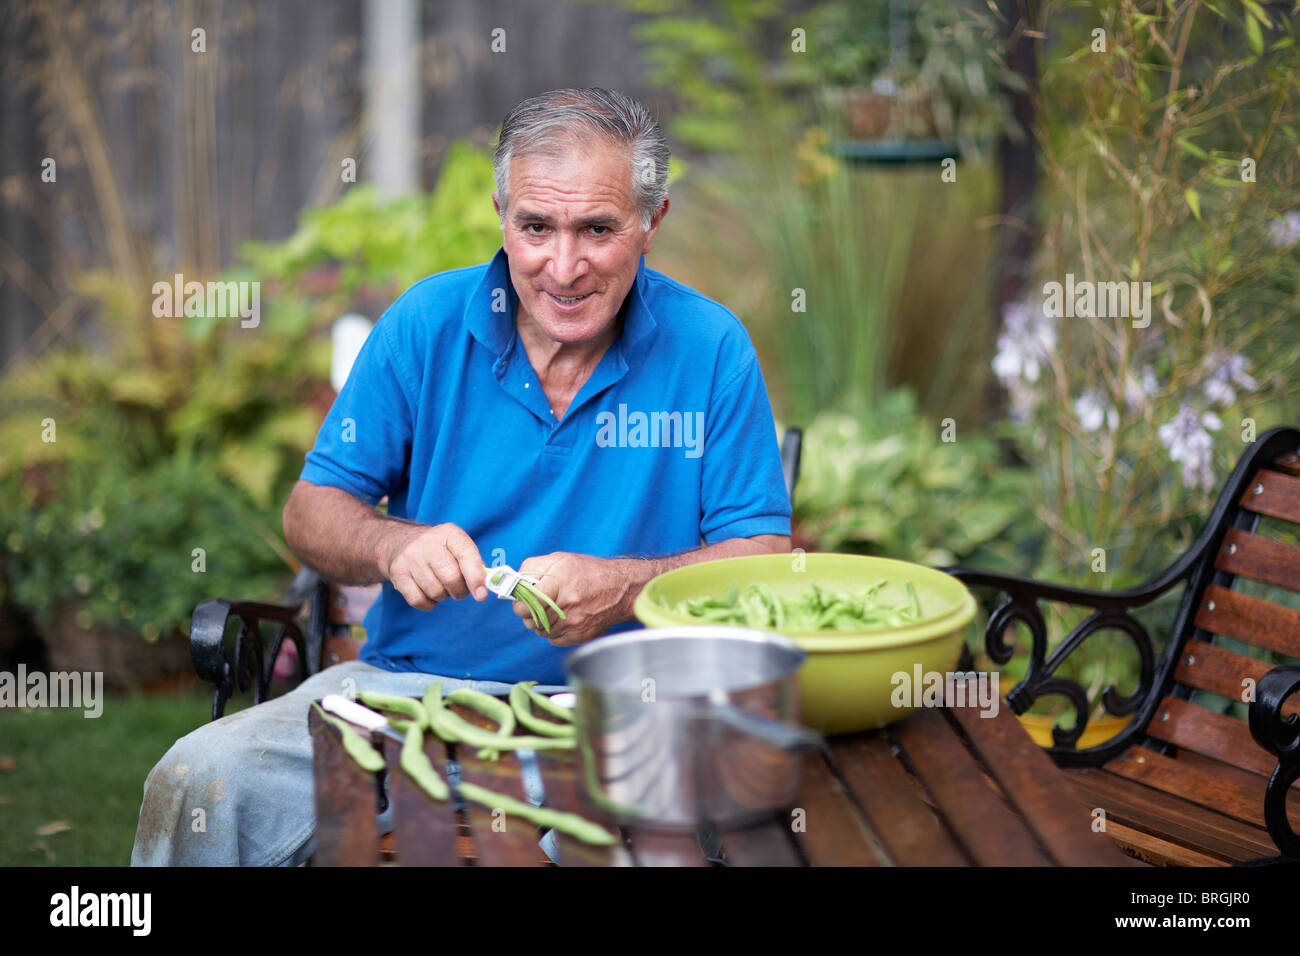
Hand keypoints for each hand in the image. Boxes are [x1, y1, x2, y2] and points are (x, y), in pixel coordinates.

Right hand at [381, 523, 487, 610]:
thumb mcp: (458, 547)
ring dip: (443, 595)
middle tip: (458, 588)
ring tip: (440, 584)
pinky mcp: (398, 573)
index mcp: (449, 533)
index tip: (481, 595)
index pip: (467, 555)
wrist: (402, 543)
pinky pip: (419, 601)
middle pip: (451, 578)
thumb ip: (475, 565)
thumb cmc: (441, 550)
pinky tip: (428, 592)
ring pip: (436, 592)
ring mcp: (410, 558)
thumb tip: (484, 587)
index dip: (476, 577)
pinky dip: (428, 603)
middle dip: (460, 591)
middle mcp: (428, 543)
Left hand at [512, 552, 633, 646]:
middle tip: (536, 603)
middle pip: (530, 618)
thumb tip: (515, 583)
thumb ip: (533, 569)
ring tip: (553, 609)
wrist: (621, 589)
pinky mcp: (579, 635)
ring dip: (541, 621)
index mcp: (560, 581)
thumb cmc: (589, 572)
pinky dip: (553, 631)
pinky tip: (563, 618)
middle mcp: (567, 603)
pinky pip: (553, 639)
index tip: (522, 598)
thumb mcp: (560, 559)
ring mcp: (574, 622)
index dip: (520, 601)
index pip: (527, 600)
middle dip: (528, 612)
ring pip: (540, 630)